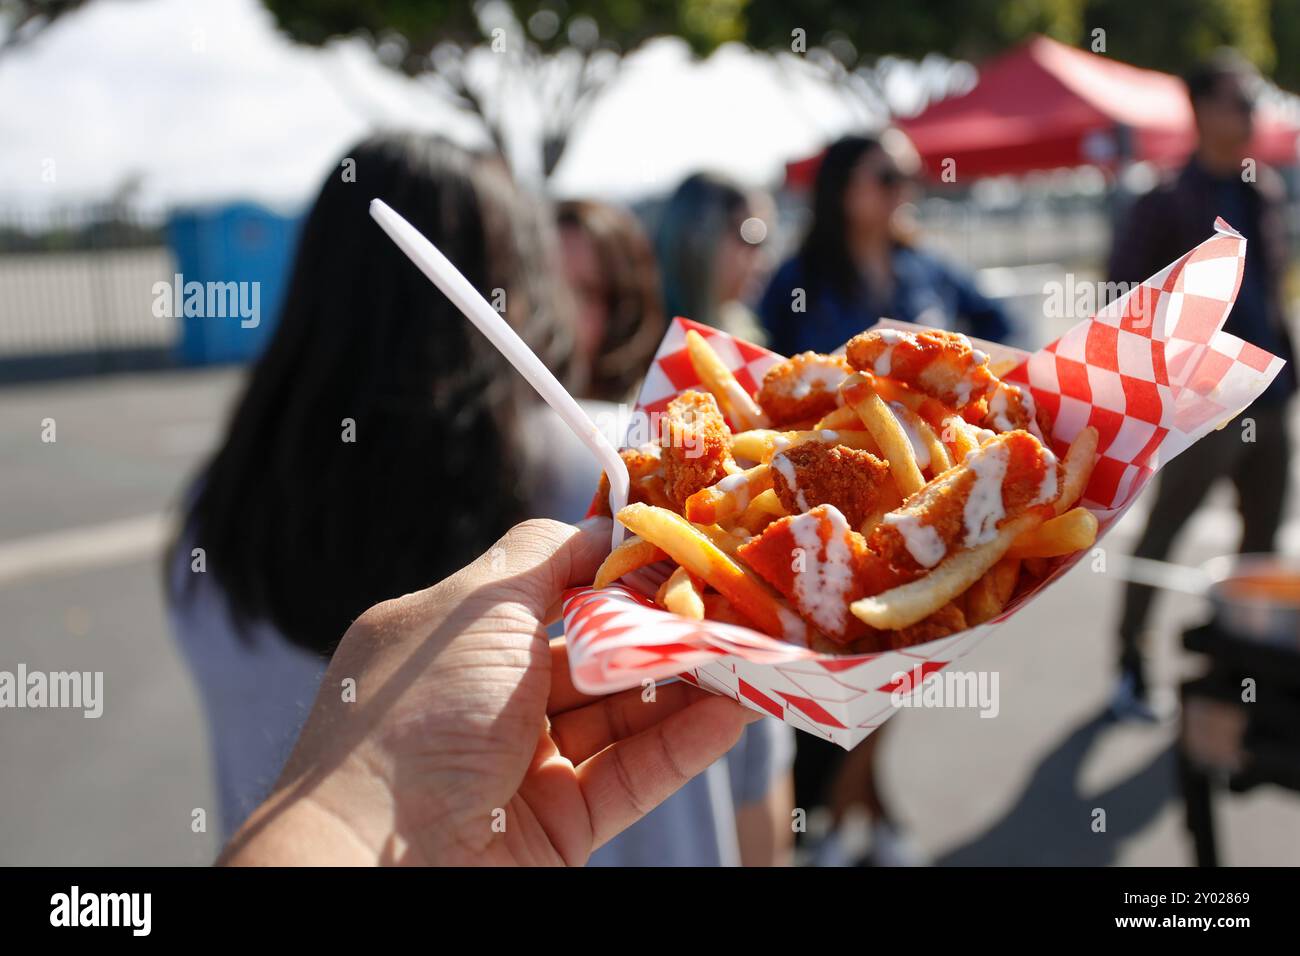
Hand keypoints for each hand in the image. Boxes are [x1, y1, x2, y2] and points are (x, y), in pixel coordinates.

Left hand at [219, 516, 760, 865]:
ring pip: (619, 717)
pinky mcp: (555, 830)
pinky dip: (682, 746)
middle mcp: (484, 699)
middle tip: (737, 607)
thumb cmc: (415, 715)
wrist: (372, 864)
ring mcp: (519, 768)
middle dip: (664, 630)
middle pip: (593, 656)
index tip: (683, 551)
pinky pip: (629, 777)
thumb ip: (546, 557)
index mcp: (450, 641)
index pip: (548, 592)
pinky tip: (734, 714)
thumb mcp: (473, 609)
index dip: (615, 571)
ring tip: (754, 658)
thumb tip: (607, 527)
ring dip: (687, 687)